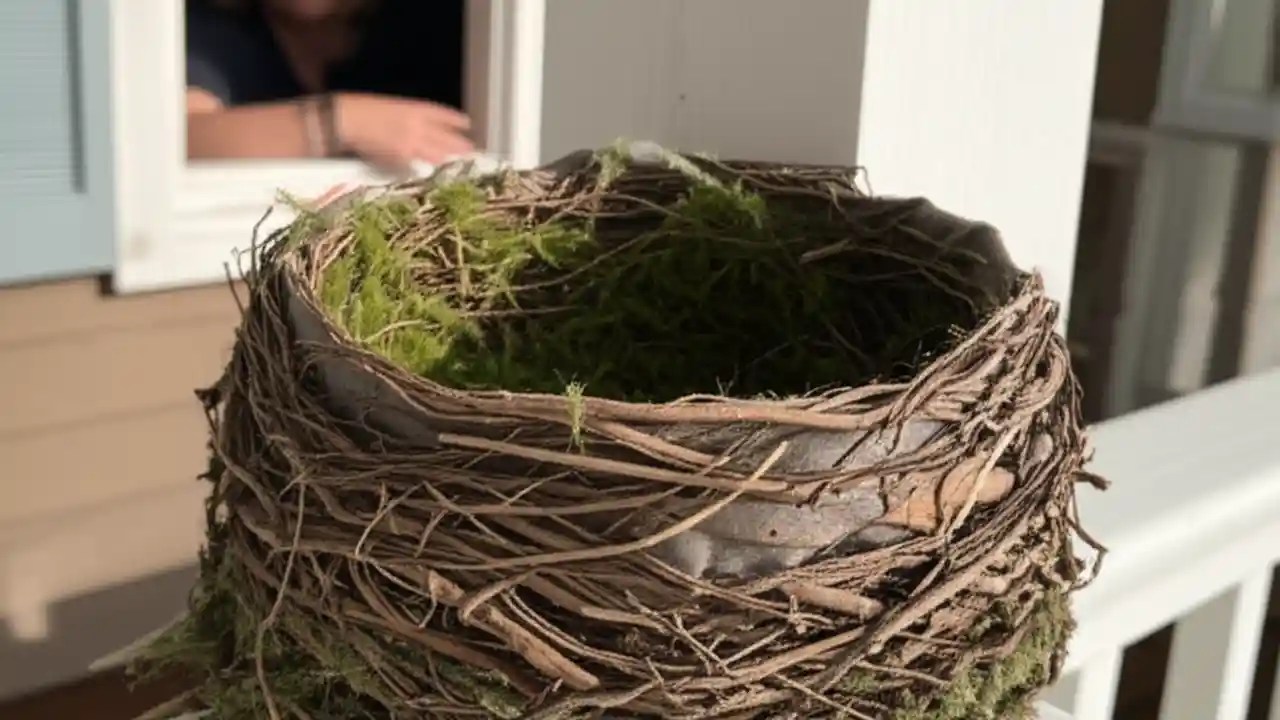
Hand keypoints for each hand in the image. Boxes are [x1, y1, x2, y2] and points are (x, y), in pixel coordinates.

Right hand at [332, 92, 474, 171]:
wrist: (347, 119)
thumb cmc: (362, 108)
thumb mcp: (391, 106)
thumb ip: (409, 116)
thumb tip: (421, 127)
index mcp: (414, 108)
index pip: (442, 114)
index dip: (455, 120)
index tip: (467, 123)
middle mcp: (418, 125)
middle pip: (445, 136)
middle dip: (459, 143)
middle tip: (472, 149)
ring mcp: (412, 142)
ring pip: (438, 152)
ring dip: (449, 156)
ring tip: (460, 159)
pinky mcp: (402, 157)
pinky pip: (420, 163)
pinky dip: (429, 165)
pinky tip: (437, 166)